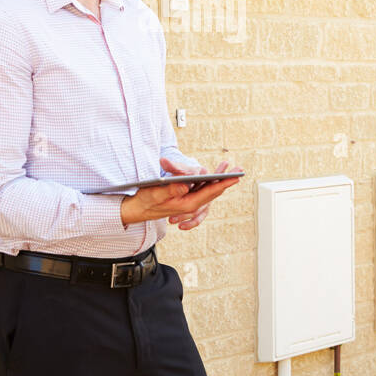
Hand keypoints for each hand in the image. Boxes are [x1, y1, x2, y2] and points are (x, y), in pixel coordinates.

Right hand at [120, 158, 240, 229]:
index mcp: (187, 204)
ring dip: (218, 178)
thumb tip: (185, 185)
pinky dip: (208, 180)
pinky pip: (201, 188)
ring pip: (208, 188)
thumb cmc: (145, 202)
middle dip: (226, 180)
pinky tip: (212, 173)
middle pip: (213, 190)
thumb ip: (171, 190)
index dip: (224, 184)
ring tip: (228, 166)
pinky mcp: (183, 196)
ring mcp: (188, 200)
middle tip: (240, 169)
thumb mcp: (156, 194)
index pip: (210, 193)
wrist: (135, 210)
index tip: (236, 177)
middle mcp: (190, 203)